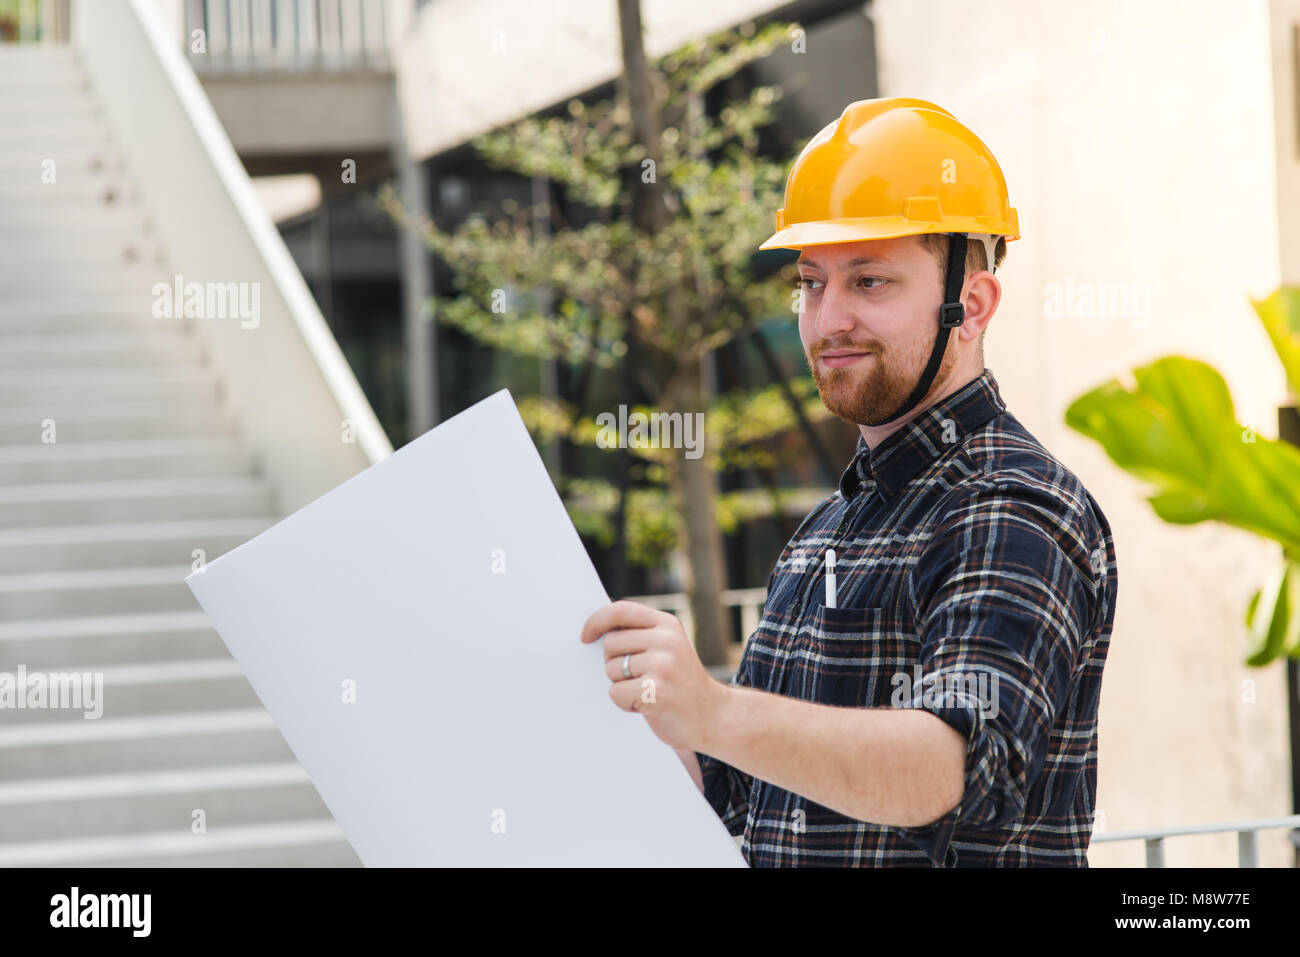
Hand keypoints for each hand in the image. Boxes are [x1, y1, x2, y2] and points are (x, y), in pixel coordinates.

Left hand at [580, 600, 724, 751]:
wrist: (713, 716)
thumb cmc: (681, 682)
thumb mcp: (669, 647)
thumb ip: (640, 635)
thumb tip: (598, 630)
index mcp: (667, 624)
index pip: (621, 610)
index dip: (597, 621)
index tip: (585, 636)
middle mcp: (665, 640)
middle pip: (610, 644)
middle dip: (614, 664)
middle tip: (638, 677)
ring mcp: (661, 665)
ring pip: (611, 670)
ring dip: (621, 686)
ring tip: (647, 691)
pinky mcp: (654, 691)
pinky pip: (616, 693)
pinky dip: (625, 704)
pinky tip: (646, 706)